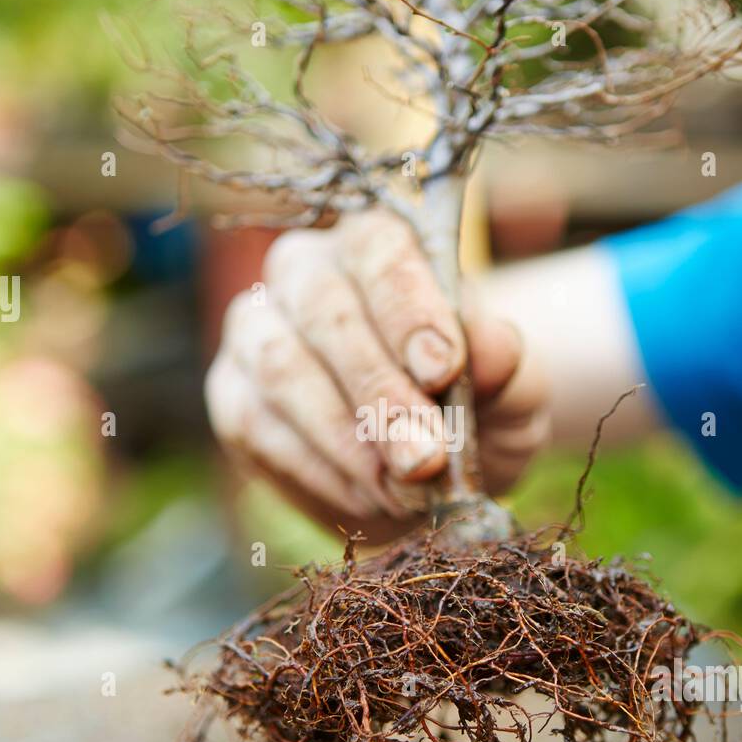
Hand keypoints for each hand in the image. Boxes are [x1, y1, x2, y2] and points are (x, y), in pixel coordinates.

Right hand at [205, 209, 552, 539]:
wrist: (432, 465)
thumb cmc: (472, 405)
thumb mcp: (510, 386)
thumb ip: (503, 362)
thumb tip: (490, 347)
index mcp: (375, 243)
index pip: (379, 250)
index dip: (407, 309)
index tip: (443, 371)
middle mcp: (302, 270)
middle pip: (325, 310)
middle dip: (380, 392)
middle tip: (426, 458)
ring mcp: (256, 330)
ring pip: (283, 369)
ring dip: (347, 437)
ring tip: (404, 489)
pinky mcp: (231, 395)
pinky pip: (257, 426)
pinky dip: (320, 470)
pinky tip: (369, 498)